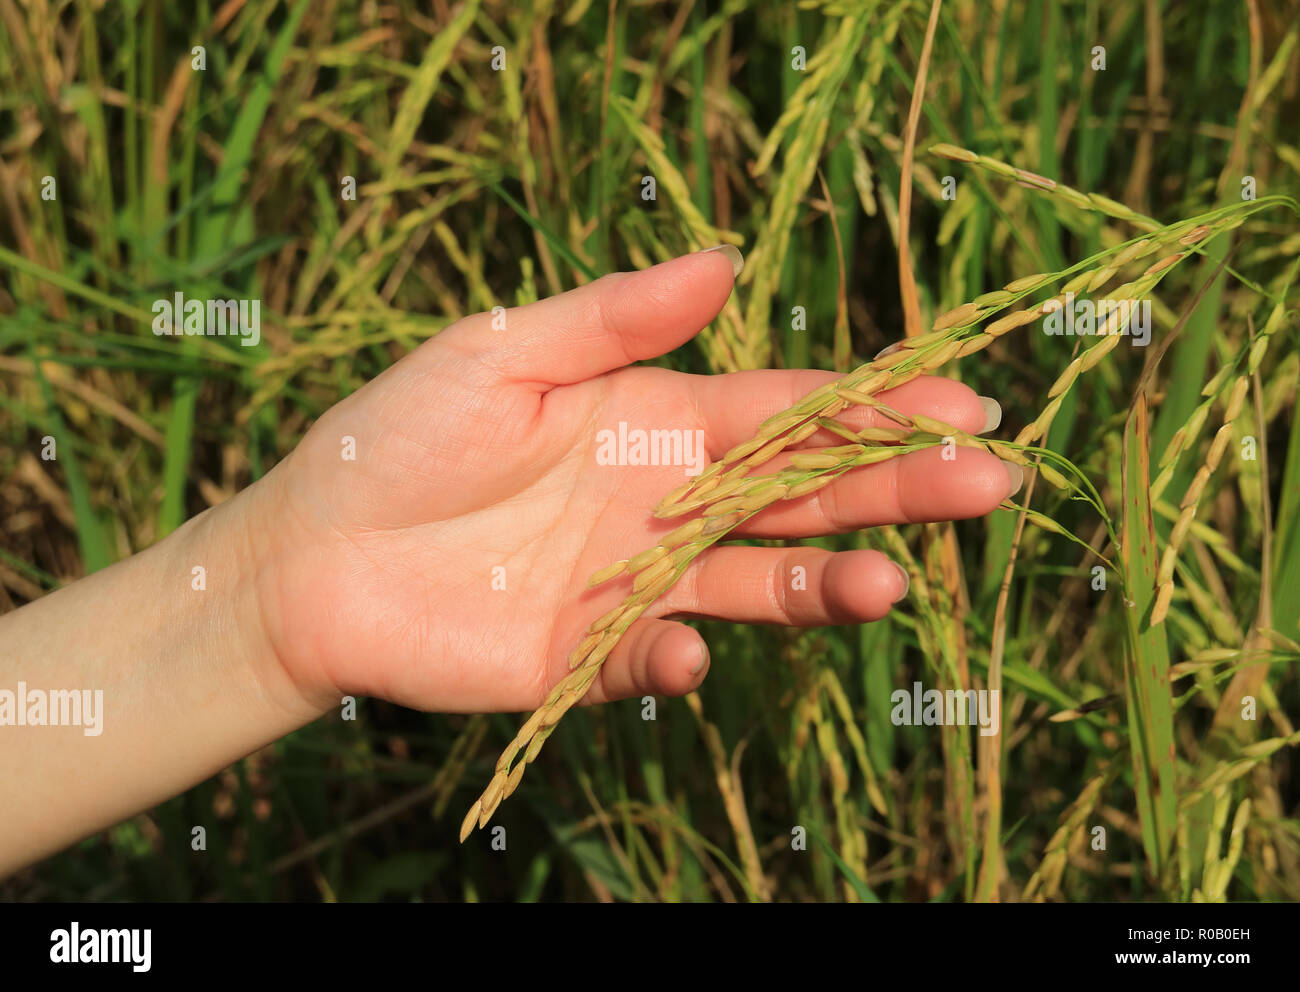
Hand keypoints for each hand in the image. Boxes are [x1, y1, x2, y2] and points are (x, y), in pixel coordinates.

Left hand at [244, 248, 1017, 715]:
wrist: (314, 553)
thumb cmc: (403, 435)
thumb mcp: (506, 350)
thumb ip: (615, 316)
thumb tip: (725, 261)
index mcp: (661, 418)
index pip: (791, 412)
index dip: (878, 408)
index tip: (964, 407)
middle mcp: (669, 501)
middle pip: (803, 494)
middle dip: (896, 489)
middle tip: (987, 488)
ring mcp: (637, 581)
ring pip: (758, 582)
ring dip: (825, 584)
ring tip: (886, 587)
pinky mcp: (590, 654)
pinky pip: (655, 662)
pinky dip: (677, 662)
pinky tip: (688, 653)